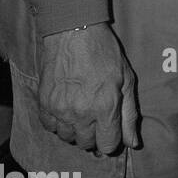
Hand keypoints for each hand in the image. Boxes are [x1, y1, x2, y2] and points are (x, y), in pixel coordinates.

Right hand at [37, 23, 138, 154]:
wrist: (73, 31)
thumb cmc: (104, 52)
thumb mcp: (126, 79)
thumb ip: (129, 114)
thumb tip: (133, 143)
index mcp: (105, 107)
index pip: (107, 145)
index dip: (112, 141)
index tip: (112, 131)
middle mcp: (81, 113)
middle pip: (86, 144)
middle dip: (95, 135)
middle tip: (97, 117)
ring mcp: (60, 110)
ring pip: (68, 138)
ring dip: (76, 130)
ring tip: (82, 111)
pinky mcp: (44, 104)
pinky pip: (50, 127)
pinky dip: (59, 123)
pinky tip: (67, 109)